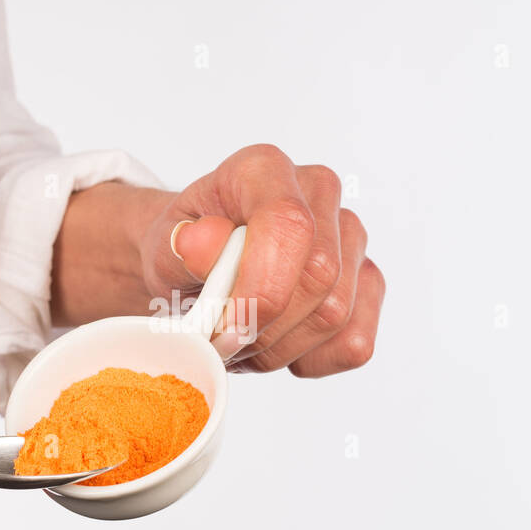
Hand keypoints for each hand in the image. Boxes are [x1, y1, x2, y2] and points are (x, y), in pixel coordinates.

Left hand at [141, 144, 383, 375]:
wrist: (197, 268)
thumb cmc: (185, 255)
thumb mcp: (163, 252)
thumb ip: (181, 249)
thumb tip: (201, 241)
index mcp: (264, 170)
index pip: (288, 225)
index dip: (261, 290)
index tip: (223, 329)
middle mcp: (318, 192)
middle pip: (318, 278)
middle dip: (264, 328)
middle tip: (221, 340)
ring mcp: (350, 237)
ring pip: (336, 316)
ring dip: (280, 348)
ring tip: (242, 339)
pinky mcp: (366, 281)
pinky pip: (354, 342)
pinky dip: (309, 359)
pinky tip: (277, 342)